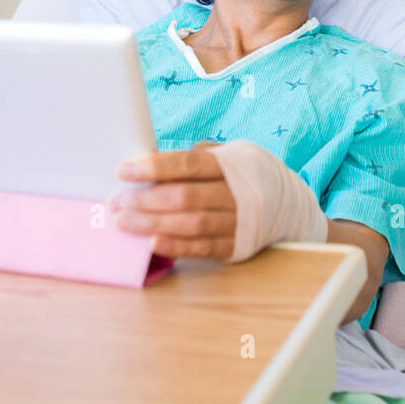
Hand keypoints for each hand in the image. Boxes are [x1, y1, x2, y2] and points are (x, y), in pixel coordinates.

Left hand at [110, 142, 237, 259]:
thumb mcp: (225, 155)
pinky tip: (151, 243)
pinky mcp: (236, 245)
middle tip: (117, 201)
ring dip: (153, 224)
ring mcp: (238, 221)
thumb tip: (148, 162)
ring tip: (124, 222)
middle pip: (185, 196)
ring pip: (191, 224)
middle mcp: (235, 192)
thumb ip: (191, 160)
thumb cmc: (242, 174)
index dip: (153, 167)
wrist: (287, 200)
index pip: (187, 164)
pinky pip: (202, 248)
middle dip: (145, 199)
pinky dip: (176, 247)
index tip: (123, 170)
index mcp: (229, 164)